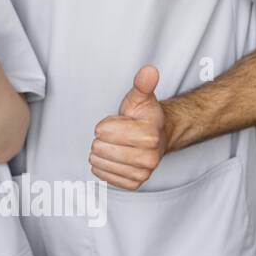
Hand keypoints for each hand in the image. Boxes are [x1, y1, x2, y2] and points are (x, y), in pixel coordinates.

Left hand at [89, 65, 167, 189]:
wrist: (156, 138)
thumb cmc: (144, 118)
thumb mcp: (140, 98)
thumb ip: (142, 84)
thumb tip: (148, 70)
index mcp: (149, 136)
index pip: (103, 131)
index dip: (106, 124)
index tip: (119, 122)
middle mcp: (149, 158)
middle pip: (99, 148)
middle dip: (103, 138)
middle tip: (117, 135)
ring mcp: (142, 173)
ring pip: (99, 162)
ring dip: (102, 152)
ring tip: (115, 145)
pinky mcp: (133, 184)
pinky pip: (103, 175)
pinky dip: (103, 166)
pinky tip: (113, 157)